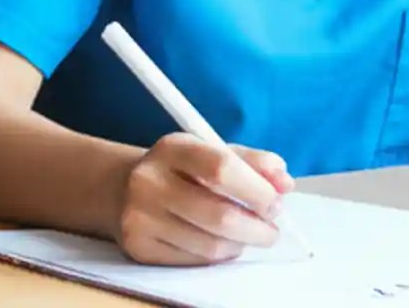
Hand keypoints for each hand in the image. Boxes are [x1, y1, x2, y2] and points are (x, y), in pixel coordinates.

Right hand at [116, 133, 294, 264]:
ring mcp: (139, 217)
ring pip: (210, 245)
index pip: (222, 168)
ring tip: (248, 234)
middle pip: (219, 215)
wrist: (123, 188)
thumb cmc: (183, 169)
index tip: (277, 202)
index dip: (257, 189)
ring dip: (241, 243)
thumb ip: (254, 163)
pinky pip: (194, 260)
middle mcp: (149, 181)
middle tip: (272, 229)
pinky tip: (222, 242)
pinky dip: (219, 255)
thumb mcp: (215, 151)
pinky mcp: (138, 248)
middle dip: (257, 227)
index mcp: (173, 147)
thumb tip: (285, 183)